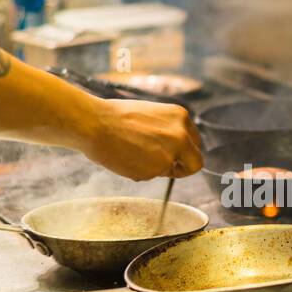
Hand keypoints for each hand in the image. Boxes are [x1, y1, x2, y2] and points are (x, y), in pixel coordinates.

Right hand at [82, 98, 203, 181]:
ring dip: (158, 169)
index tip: (174, 154)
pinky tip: (128, 158)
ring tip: (134, 153)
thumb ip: (169, 130)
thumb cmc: (116, 117)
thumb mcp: (152, 115)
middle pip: (196, 162)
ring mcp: (171, 154)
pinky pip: (154, 177)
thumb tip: (175, 147)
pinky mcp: (157, 169)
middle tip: (164, 165)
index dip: (184, 151)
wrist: (95, 123)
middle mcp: (182, 135)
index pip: (195, 143)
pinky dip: (142, 172)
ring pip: (172, 172)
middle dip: (182, 167)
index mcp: (181, 117)